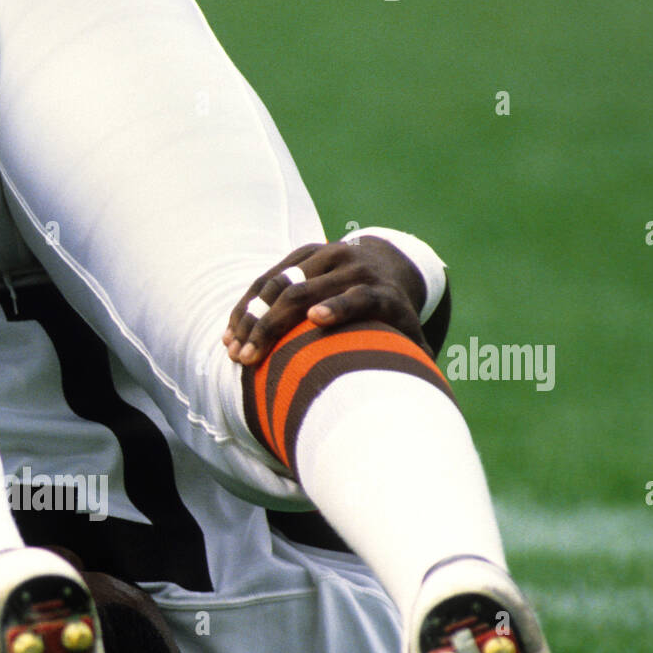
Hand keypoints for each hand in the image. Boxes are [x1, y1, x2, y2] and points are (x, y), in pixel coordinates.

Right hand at [223, 236, 429, 365]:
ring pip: (279, 284)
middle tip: (249, 359)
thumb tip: (421, 399)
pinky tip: (230, 334)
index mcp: (381, 291)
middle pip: (305, 292)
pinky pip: (267, 279)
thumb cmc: (395, 319)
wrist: (388, 264)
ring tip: (233, 351)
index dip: (339, 306)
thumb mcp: (409, 338)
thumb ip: (413, 363)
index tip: (316, 320)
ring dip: (251, 319)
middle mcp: (353, 267)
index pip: (360, 296)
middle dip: (272, 326)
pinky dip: (246, 307)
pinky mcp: (304, 253)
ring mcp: (325, 255)